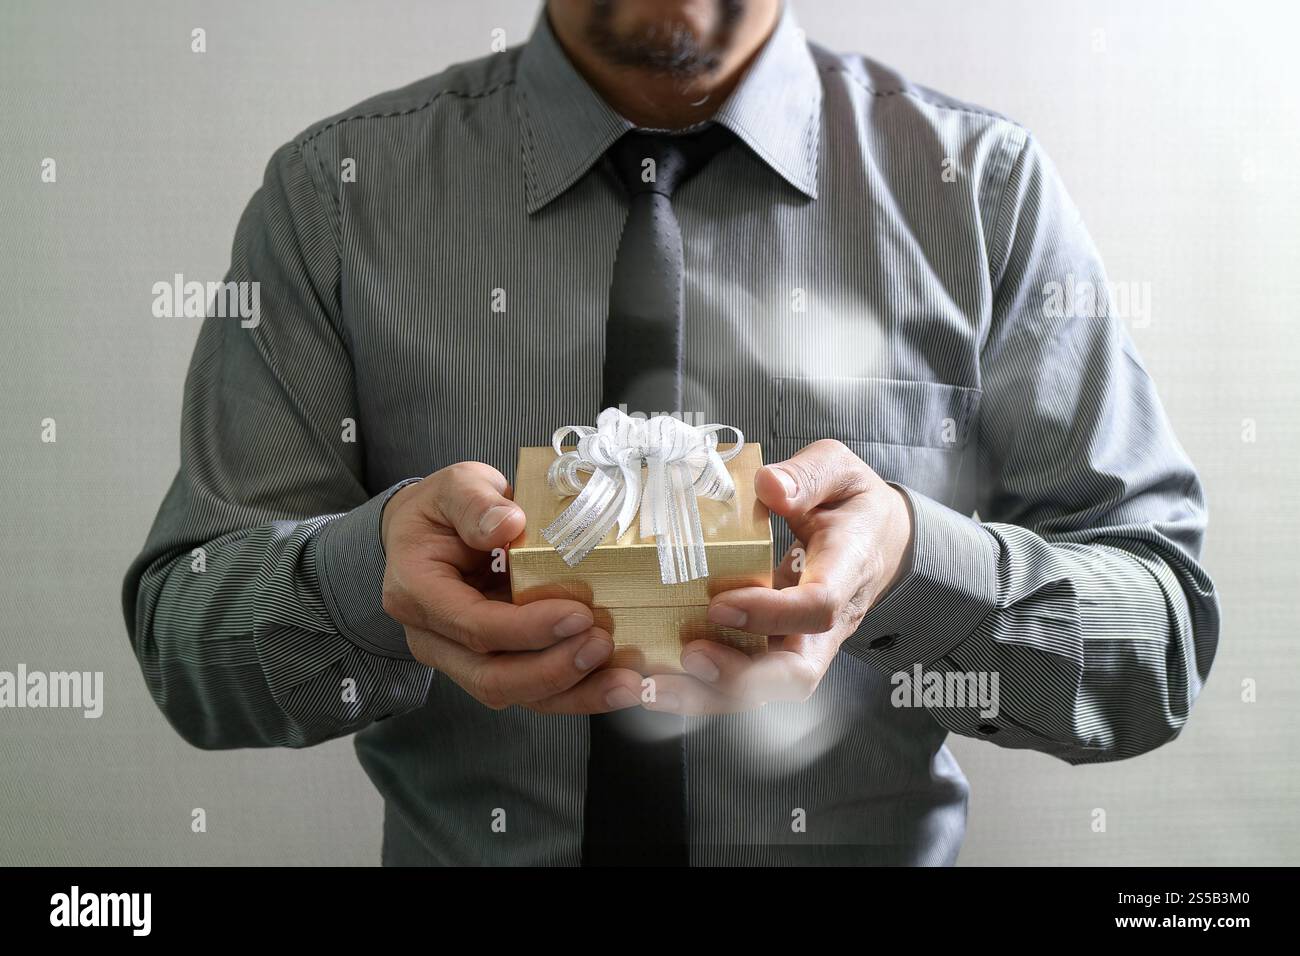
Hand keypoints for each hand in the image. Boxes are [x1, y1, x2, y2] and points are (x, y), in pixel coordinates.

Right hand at [380, 462, 643, 713]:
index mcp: (417, 592)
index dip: (526, 628)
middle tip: (602, 645)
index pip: (472, 625)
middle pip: (491, 677)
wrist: (431, 532)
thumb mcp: (456, 486)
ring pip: (516, 693)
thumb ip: (475, 502)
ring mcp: (462, 658)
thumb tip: (508, 524)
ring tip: (624, 683)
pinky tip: (618, 685)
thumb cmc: (443, 510)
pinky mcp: (494, 664)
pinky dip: (578, 692)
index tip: (578, 614)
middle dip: (553, 670)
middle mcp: (434, 637)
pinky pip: (535, 690)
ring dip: (574, 694)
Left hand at [642, 440, 913, 714]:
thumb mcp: (840, 469)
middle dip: (740, 677)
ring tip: (653, 686)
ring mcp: (803, 642)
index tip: (720, 604)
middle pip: (795, 673)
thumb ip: (808, 475)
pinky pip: (744, 682)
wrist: (879, 539)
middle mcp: (828, 621)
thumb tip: (768, 486)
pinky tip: (653, 682)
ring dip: (708, 695)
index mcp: (846, 569)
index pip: (820, 607)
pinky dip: (699, 689)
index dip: (772, 613)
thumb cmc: (853, 503)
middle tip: (688, 657)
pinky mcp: (775, 649)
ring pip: (766, 689)